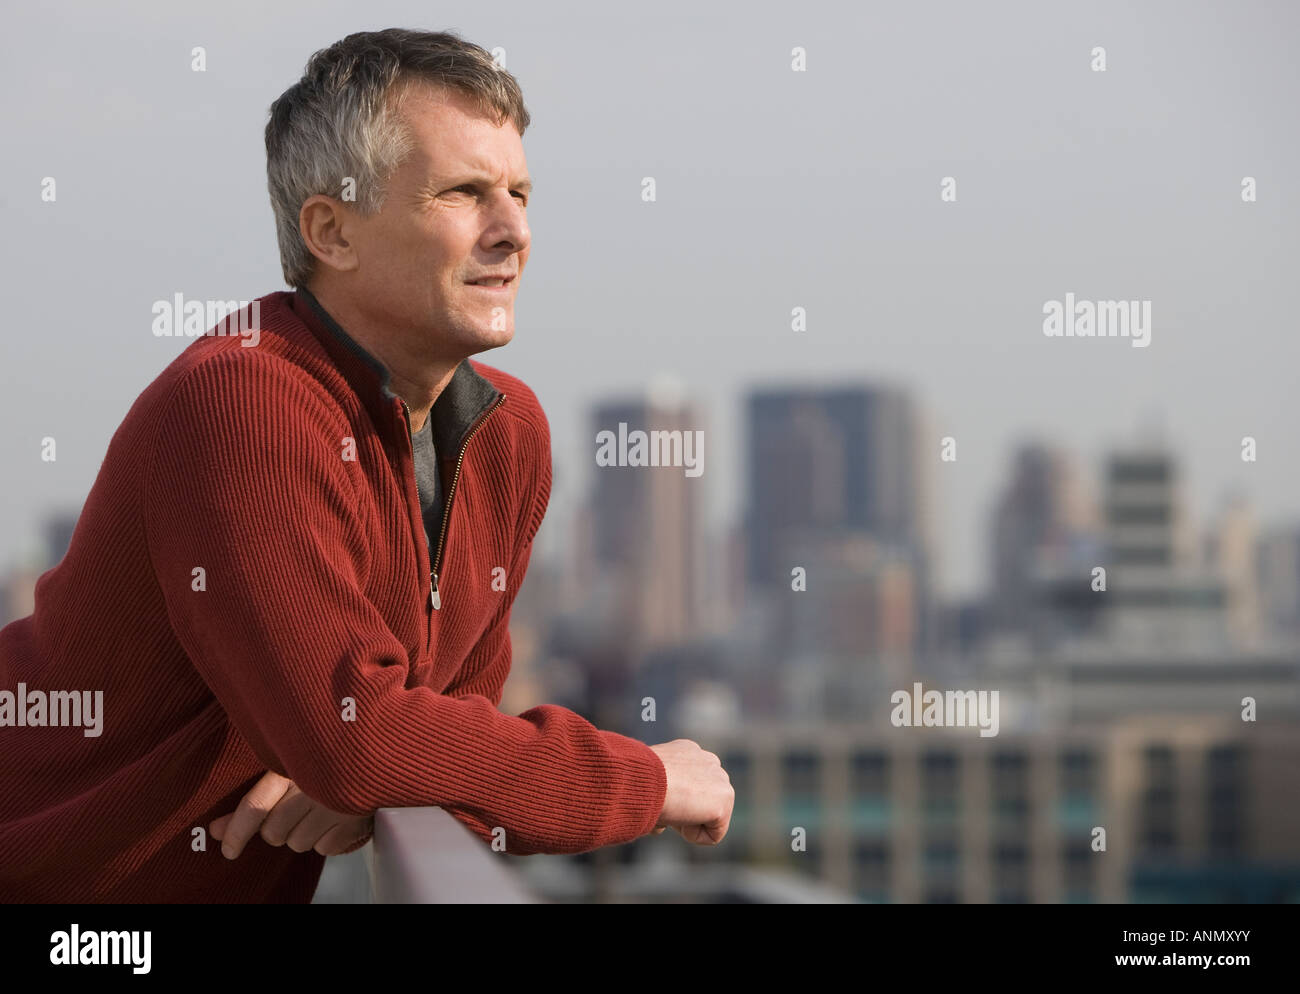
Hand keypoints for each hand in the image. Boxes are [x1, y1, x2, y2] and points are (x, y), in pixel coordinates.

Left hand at [210, 770, 373, 858]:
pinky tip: (335, 818)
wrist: (378, 749)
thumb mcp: (289, 766)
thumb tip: (214, 831)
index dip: (237, 832)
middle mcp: (315, 786)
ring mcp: (338, 805)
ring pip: (298, 844)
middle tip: (294, 809)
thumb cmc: (327, 755)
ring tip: (319, 809)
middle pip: (274, 833)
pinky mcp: (356, 822)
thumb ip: (254, 800)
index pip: (256, 806)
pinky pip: (325, 849)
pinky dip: (326, 839)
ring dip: (303, 833)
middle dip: (278, 828)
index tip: (228, 849)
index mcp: (294, 763)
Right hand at [648, 739, 733, 844]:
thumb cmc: (635, 783)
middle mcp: (708, 760)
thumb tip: (659, 828)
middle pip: (704, 802)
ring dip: (687, 822)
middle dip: (684, 812)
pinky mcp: (725, 797)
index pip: (691, 786)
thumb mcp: (647, 786)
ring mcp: (720, 777)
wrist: (642, 779)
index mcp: (688, 752)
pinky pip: (713, 835)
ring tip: (671, 807)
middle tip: (664, 805)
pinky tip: (679, 816)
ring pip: (708, 818)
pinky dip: (693, 836)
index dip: (672, 802)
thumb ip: (661, 799)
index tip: (656, 799)